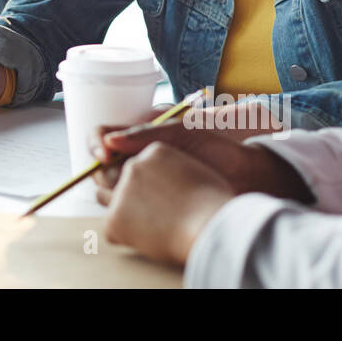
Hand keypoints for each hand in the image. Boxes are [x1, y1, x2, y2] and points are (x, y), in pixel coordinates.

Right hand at [91, 120, 311, 201]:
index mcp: (140, 136)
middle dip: (106, 169)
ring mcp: (144, 183)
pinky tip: (146, 208)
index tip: (104, 153)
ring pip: (111, 188)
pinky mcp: (153, 205)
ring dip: (116, 190)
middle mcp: (137, 159)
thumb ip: (145, 133)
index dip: (96, 143)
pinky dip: (127, 208)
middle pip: (102, 165)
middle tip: (122, 173)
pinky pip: (127, 208)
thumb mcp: (179, 132)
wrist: (245, 176)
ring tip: (138, 191)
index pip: (102, 136)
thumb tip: (109, 141)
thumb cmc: (217, 148)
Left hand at [99, 142, 234, 265]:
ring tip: (145, 225)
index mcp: (155, 151)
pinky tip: (147, 241)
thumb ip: (175, 169)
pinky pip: (112, 229)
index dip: (142, 180)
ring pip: (106, 198)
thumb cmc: (213, 204)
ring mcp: (122, 190)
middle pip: (116, 177)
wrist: (210, 225)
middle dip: (126, 193)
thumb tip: (166, 177)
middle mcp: (134, 166)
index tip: (155, 195)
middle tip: (148, 212)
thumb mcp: (196, 172)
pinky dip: (124, 236)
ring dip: (119, 209)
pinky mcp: (114, 217)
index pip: (136, 162)